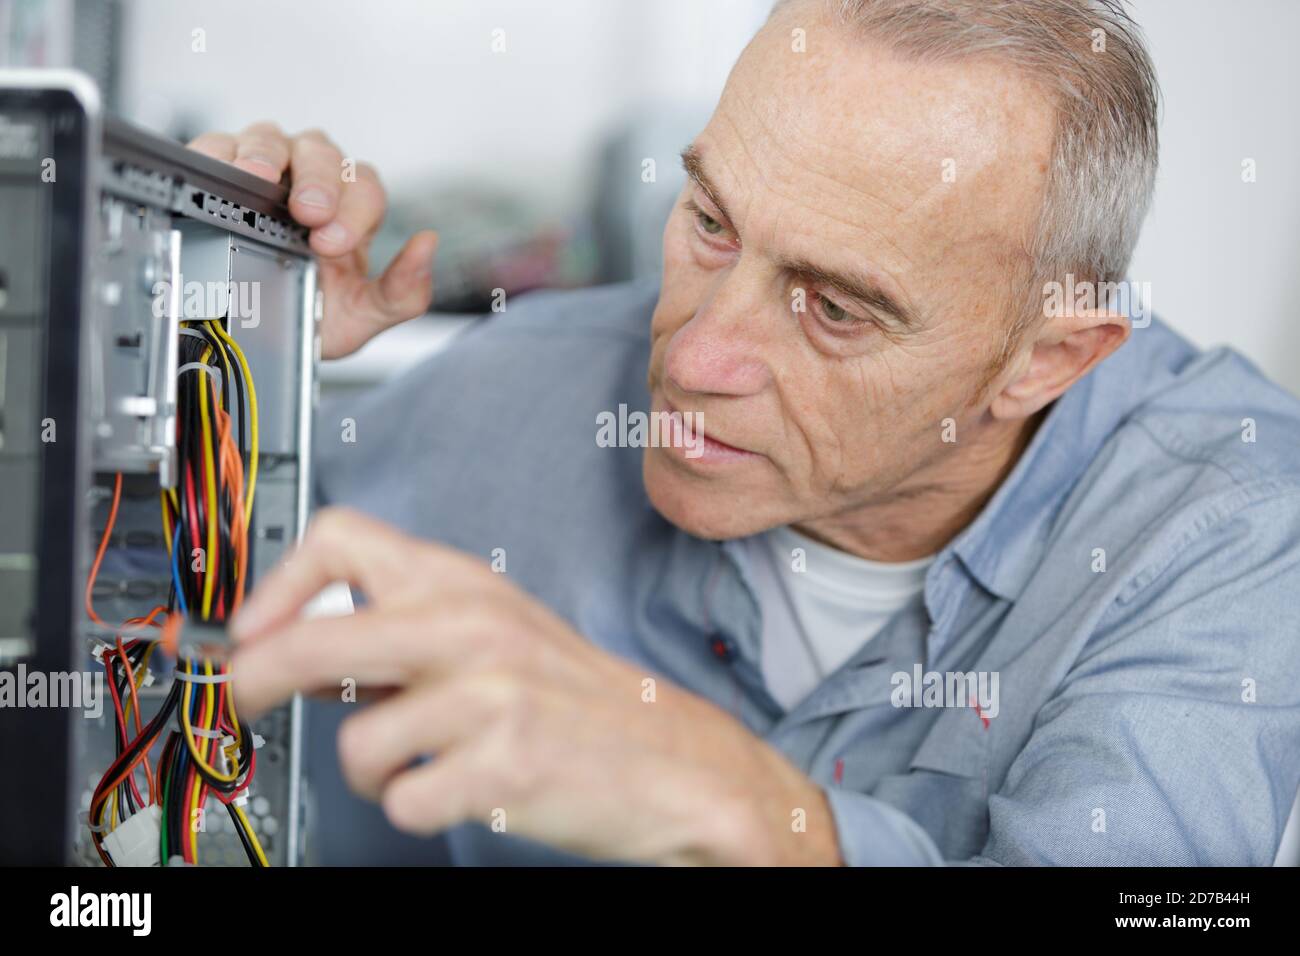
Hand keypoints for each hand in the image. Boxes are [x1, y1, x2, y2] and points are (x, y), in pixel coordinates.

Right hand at [188, 123, 437, 357]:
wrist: (254, 330)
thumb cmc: (312, 313)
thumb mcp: (361, 316)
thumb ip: (403, 291)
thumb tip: (427, 245)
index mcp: (352, 207)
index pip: (364, 188)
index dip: (353, 211)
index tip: (333, 242)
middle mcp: (313, 177)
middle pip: (321, 153)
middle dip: (317, 180)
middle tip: (308, 212)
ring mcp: (267, 167)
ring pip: (271, 139)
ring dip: (265, 156)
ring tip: (258, 178)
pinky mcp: (222, 167)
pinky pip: (217, 146)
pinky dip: (216, 154)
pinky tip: (218, 172)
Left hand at [229, 508, 842, 865]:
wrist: (674, 760)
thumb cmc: (578, 698)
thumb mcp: (495, 633)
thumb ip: (406, 629)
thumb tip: (300, 648)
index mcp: (465, 584)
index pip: (341, 538)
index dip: (278, 585)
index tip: (254, 629)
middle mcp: (472, 627)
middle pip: (313, 637)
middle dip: (256, 678)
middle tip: (246, 699)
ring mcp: (490, 694)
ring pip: (355, 746)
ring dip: (369, 772)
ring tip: (414, 766)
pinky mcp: (505, 764)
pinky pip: (402, 802)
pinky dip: (417, 809)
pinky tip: (458, 791)